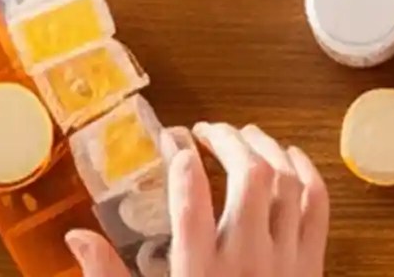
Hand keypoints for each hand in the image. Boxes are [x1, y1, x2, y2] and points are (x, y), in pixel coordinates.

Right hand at [66, 123, 329, 276]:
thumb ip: (110, 275)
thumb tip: (75, 236)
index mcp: (200, 272)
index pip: (192, 204)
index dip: (182, 161)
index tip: (172, 140)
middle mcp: (246, 260)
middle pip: (249, 178)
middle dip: (228, 141)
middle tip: (207, 130)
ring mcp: (285, 261)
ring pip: (285, 183)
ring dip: (266, 148)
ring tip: (244, 134)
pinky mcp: (313, 265)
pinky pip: (318, 206)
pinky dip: (307, 172)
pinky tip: (290, 156)